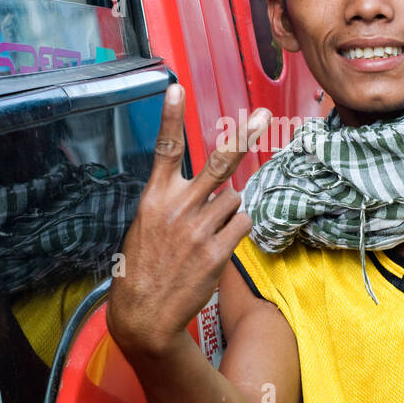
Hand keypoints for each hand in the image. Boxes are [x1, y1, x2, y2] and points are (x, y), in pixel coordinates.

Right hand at [106, 85, 268, 358]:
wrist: (145, 315)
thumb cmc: (143, 268)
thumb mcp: (145, 226)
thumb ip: (173, 201)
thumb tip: (211, 186)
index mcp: (154, 198)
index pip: (165, 149)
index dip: (171, 117)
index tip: (176, 87)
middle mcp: (178, 208)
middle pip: (218, 163)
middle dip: (241, 137)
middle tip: (261, 115)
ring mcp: (199, 229)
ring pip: (235, 200)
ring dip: (229, 211)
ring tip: (207, 233)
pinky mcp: (217, 252)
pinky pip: (242, 225)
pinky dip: (237, 230)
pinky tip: (219, 245)